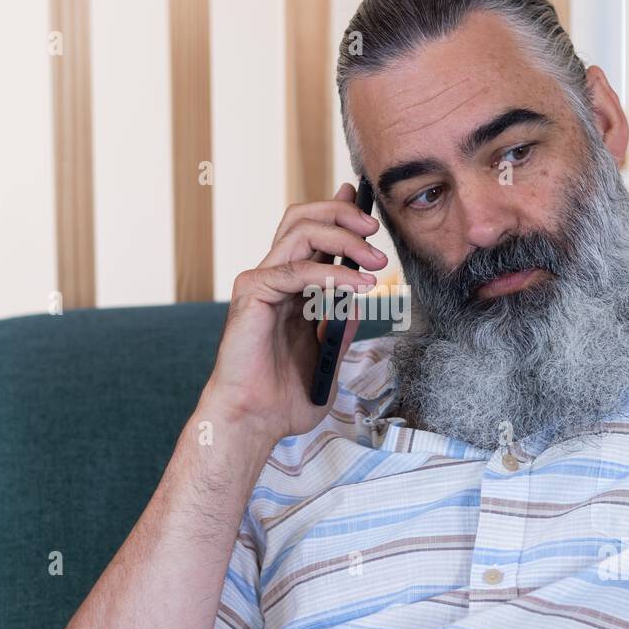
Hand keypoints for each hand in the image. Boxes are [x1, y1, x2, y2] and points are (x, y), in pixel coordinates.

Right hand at [202, 182, 387, 442]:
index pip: (312, 234)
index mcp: (290, 290)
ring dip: (344, 237)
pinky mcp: (252, 294)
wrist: (255, 421)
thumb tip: (358, 299)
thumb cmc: (284, 398)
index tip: (365, 207)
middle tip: (376, 231)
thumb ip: (340, 328)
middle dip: (343, 215)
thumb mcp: (328, 358)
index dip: (338, 213)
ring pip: (301, 232)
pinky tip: (358, 286)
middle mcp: (273, 279)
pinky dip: (332, 272)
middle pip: (304, 220)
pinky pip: (297, 269)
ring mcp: (261, 283)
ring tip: (376, 260)